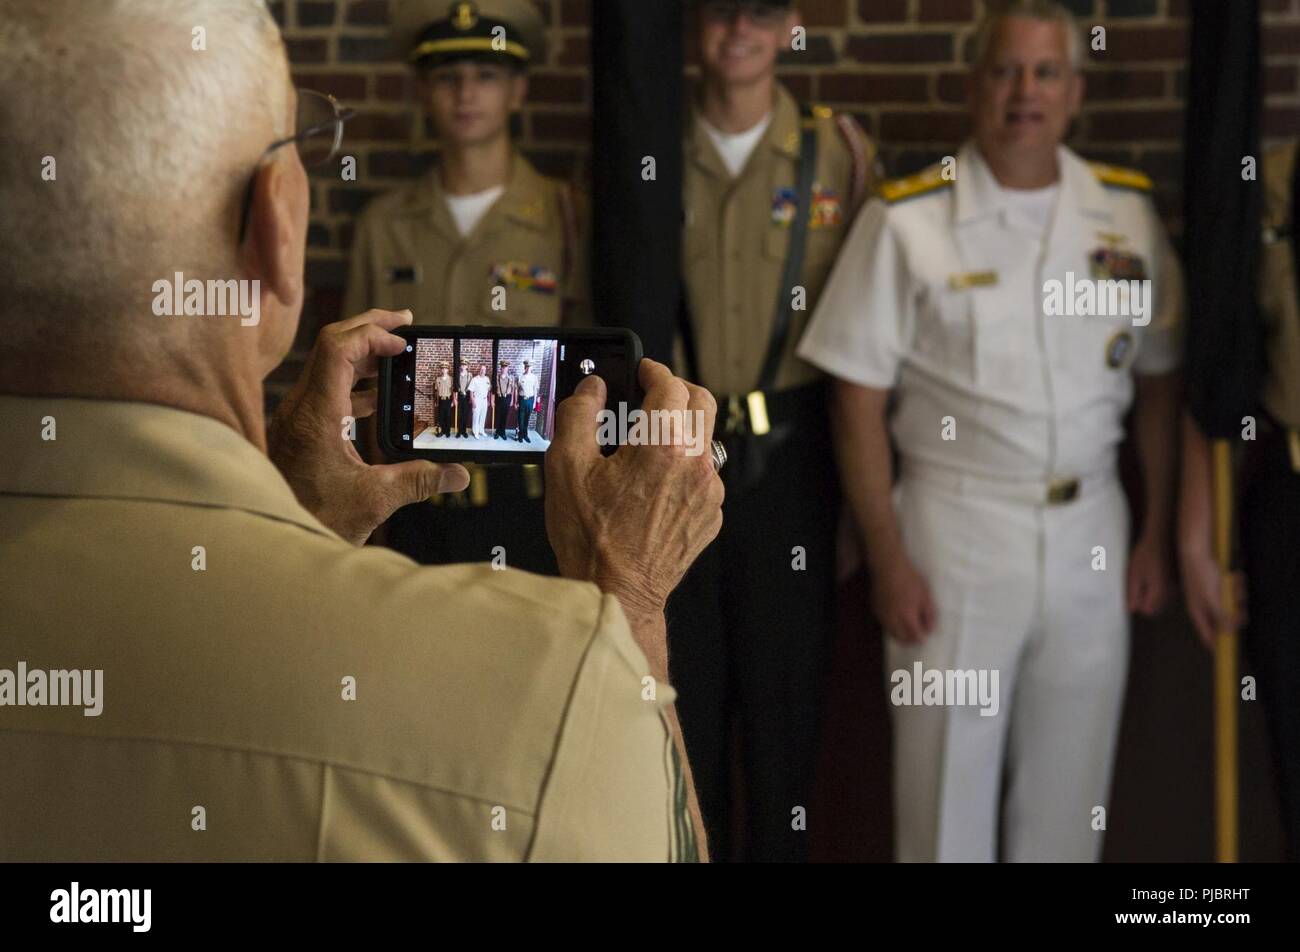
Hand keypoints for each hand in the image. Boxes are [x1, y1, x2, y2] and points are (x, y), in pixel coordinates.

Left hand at [268, 309, 468, 544]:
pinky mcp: (301, 428)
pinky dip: (356, 382)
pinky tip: (380, 397)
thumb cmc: (316, 519)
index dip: (372, 334)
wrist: (277, 537)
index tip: (403, 342)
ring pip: (328, 364)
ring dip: (363, 353)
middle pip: (332, 345)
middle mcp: (302, 407)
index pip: (338, 349)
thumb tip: (458, 473)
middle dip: (370, 328)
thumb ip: (419, 481)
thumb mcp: (374, 500)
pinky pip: (328, 389)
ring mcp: (298, 416)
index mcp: (317, 415)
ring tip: (397, 352)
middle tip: (405, 323)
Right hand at [545, 359, 723, 630]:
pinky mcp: (710, 516)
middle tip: (652, 393)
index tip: (641, 370)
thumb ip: (578, 414)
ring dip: (681, 430)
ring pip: (705, 440)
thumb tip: (591, 388)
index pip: (671, 384)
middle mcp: (696, 465)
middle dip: (678, 390)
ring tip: (646, 444)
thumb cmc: (592, 538)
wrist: (617, 594)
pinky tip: (653, 483)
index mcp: (664, 445)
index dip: (653, 369)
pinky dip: (683, 467)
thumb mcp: (565, 467)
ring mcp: (708, 493)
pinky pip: (703, 475)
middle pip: (702, 402)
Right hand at [870, 554, 936, 642]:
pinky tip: (897, 619)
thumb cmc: (910, 579)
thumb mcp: (926, 595)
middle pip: (902, 638)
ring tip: (908, 629)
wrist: (889, 567)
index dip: (923, 637)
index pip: (915, 636)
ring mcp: (882, 615)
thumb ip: (930, 614)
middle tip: (918, 635)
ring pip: (891, 633)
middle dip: (911, 640)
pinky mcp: (875, 609)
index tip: (927, 633)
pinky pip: (884, 623)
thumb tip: (931, 629)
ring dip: (901, 635)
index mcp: (907, 616)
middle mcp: (892, 620)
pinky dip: (892, 626)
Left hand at [1126, 533, 1170, 616]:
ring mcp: (1178, 586)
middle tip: (1140, 582)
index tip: (1135, 592)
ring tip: (1148, 574)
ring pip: (1163, 599)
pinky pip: (1169, 591)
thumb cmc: (1146, 554)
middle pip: (1157, 607)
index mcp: (1159, 591)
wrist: (1164, 537)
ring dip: (1154, 593)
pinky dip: (1162, 586)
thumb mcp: (1134, 573)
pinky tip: (1157, 572)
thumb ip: (1133, 593)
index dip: (1139, 603)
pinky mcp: (1181, 580)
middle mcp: (1172, 591)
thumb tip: (1132, 610)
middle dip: (1146, 600)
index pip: (1148, 611)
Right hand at [1180, 548, 1246, 649]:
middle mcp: (1204, 606)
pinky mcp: (1217, 585)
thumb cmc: (1199, 575)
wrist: (1196, 550)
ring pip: (1230, 604)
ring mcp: (1211, 595)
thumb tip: (1229, 632)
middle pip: (1224, 620)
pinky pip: (1231, 591)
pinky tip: (1235, 577)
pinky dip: (1236, 585)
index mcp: (1198, 612)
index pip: (1208, 635)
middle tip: (1241, 611)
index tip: (1230, 651)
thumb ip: (1221, 616)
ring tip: (1235, 585)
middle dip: (1235, 614)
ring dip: (1237, 596)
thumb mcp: (1211, 599)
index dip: (1218, 644)